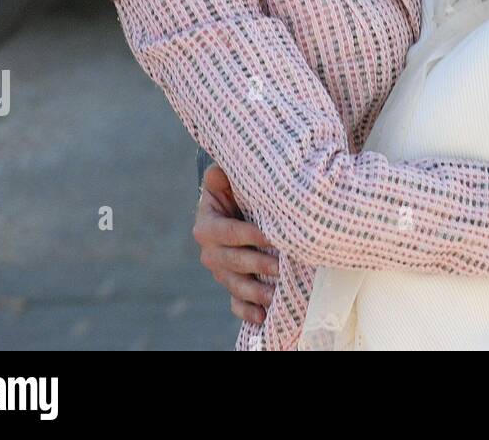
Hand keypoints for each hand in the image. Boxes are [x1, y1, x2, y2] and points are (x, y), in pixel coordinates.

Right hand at [193, 163, 278, 325]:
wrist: (235, 211)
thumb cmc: (235, 192)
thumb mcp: (226, 180)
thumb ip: (222, 175)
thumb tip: (219, 169)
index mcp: (207, 226)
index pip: (228, 232)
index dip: (249, 234)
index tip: (271, 236)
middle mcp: (211, 252)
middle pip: (233, 261)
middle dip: (257, 264)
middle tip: (280, 266)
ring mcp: (221, 273)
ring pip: (236, 285)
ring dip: (255, 292)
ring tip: (275, 296)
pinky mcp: (232, 286)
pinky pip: (236, 303)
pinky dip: (247, 312)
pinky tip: (261, 318)